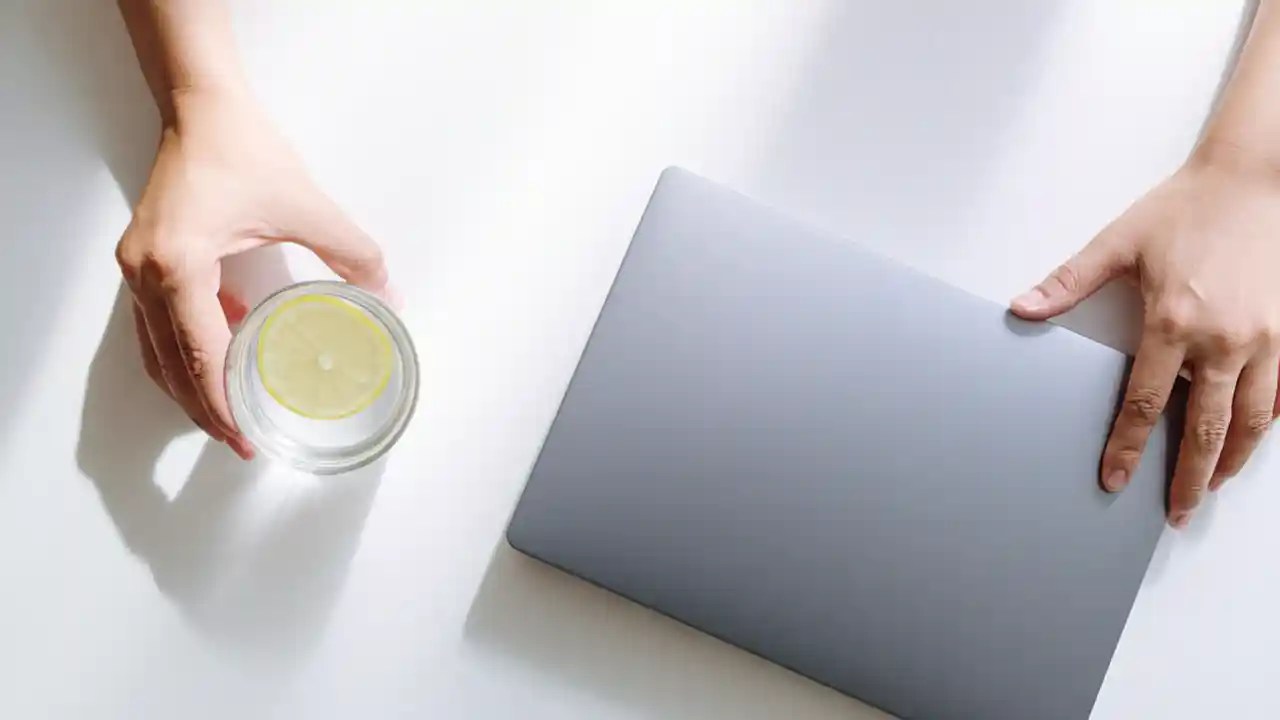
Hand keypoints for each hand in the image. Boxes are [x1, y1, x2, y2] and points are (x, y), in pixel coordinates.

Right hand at [116, 88, 388, 458]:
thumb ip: (351, 252)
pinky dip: (188, 348)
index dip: (223, 401)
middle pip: (170, 364)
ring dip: (192, 386)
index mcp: (179, 265)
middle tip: (240, 443)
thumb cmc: (243, 150)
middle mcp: (147, 273)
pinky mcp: (144, 260)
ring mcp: (138, 268)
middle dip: (205, 409)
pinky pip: (160, 323)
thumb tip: (390, 295)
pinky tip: (226, 349)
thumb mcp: (305, 204)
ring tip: (229, 416)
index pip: (200, 351)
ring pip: (158, 350)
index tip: (245, 435)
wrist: (202, 108)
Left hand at [1011, 144, 1279, 527]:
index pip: (1143, 404)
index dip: (1128, 448)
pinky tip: (1255, 439)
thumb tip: (1021, 308)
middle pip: (1207, 428)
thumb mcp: (1119, 242)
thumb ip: (1069, 282)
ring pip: (1256, 418)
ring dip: (1236, 459)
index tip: (1116, 481)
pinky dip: (1271, 423)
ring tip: (1217, 486)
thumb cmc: (1187, 207)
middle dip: (1191, 478)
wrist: (1255, 177)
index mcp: (1173, 322)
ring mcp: (1269, 338)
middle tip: (1179, 512)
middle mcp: (1225, 339)